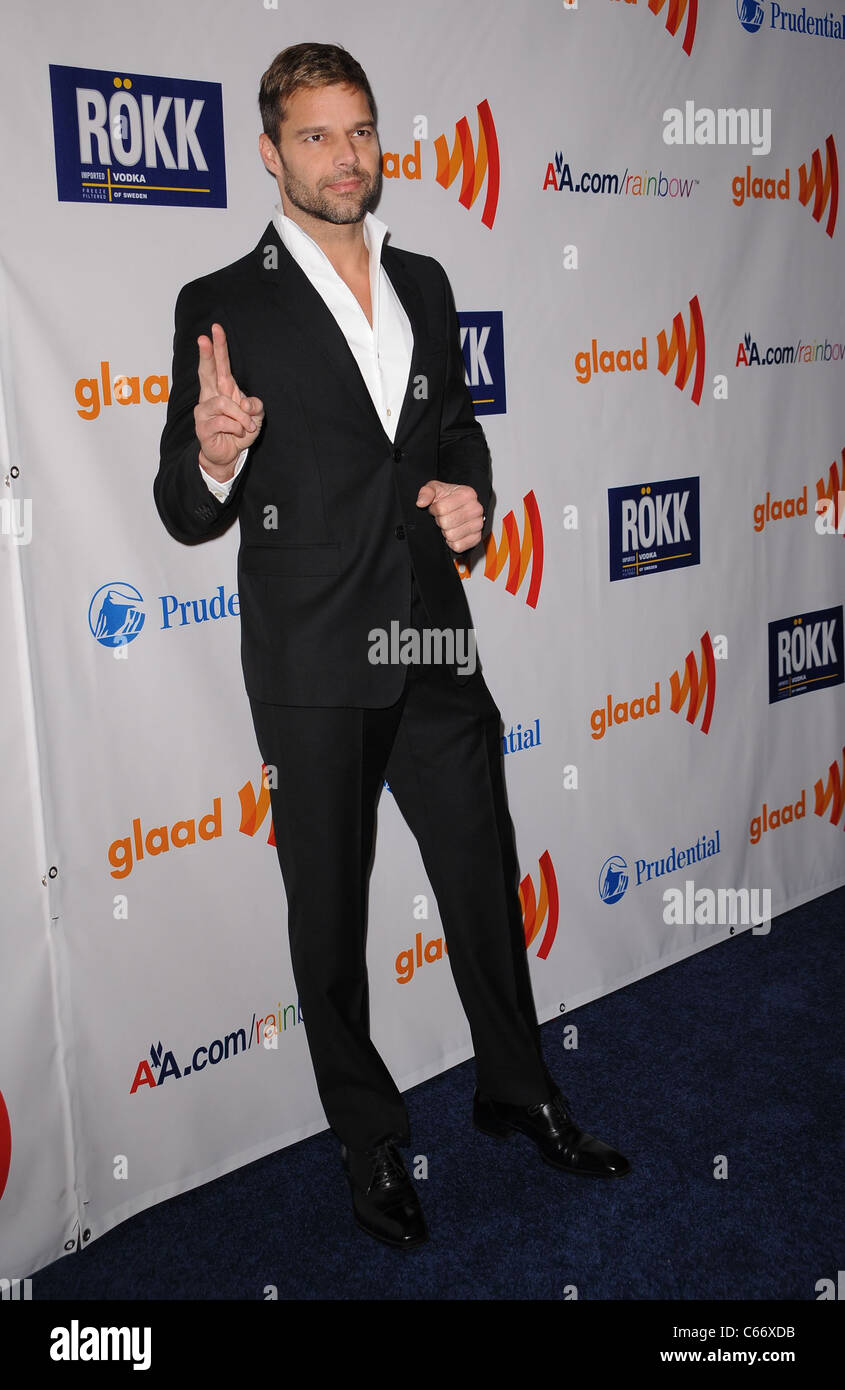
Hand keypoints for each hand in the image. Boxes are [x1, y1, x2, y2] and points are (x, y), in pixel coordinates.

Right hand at [194, 323, 263, 476]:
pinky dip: (236, 428)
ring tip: (246, 426)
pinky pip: (223, 422)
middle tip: (203, 338)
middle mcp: (211, 396)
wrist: (229, 454)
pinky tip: (237, 433)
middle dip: (207, 354)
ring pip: (223, 403)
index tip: (215, 329)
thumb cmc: (240, 431)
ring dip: (240, 417)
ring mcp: (204, 411)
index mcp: (223, 389)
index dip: (218, 347)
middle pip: (207, 371)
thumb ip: (255, 406)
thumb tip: (245, 404)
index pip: (220, 365)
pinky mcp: (203, 426)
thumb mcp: (256, 417)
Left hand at [416, 480, 483, 551]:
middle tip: (443, 517)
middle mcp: (476, 509)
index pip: (441, 508)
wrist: (461, 507)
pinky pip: (458, 546)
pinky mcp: (477, 538)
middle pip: (446, 523)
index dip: (434, 510)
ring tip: (449, 524)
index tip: (436, 507)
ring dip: (446, 532)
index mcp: (467, 494)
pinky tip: (454, 533)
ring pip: (451, 536)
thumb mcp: (435, 489)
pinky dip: (452, 542)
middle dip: (440, 521)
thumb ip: (426, 492)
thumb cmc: (448, 498)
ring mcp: (478, 524)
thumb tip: (421, 502)